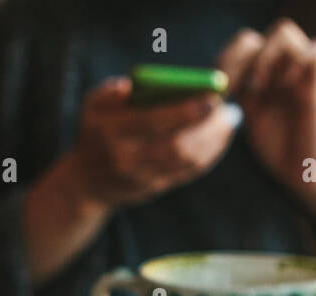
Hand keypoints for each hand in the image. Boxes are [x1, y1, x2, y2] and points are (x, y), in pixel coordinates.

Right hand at [64, 76, 238, 210]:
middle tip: (228, 110)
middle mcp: (126, 159)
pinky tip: (220, 139)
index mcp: (111, 132)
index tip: (211, 97)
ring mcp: (142, 177)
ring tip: (230, 122)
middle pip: (176, 146)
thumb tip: (132, 86)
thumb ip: (110, 92)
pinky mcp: (154, 189)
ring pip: (186, 162)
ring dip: (214, 142)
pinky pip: (188, 173)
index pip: (153, 121)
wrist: (86, 184)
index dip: (186, 111)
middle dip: (207, 128)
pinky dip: (209, 155)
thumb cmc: (95, 133)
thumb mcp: (91, 106)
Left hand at [217, 19, 315, 210]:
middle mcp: (281, 67)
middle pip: (254, 34)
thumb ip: (235, 97)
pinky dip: (300, 60)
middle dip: (241, 56)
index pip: (242, 44)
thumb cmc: (278, 150)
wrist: (307, 174)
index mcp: (262, 74)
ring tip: (261, 87)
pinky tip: (287, 86)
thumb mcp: (248, 119)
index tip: (220, 90)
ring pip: (283, 31)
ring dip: (265, 56)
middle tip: (237, 87)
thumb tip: (209, 87)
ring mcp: (301, 72)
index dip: (226, 58)